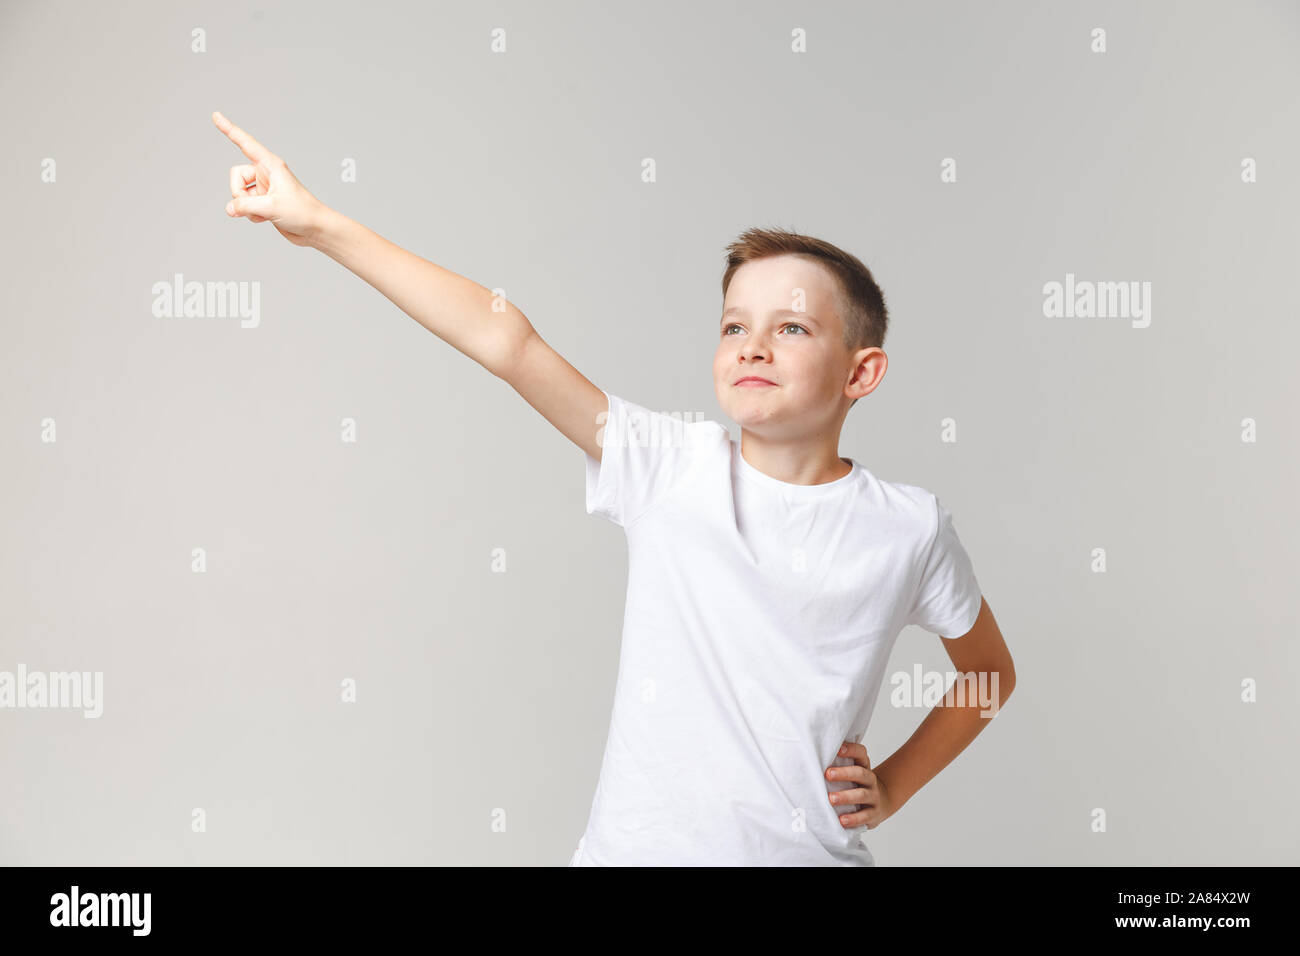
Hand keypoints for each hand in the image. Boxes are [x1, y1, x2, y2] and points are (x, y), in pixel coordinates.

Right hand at [212, 110, 325, 246]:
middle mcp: (265, 172)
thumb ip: (245, 206)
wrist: (314, 229)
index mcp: (270, 165)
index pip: (245, 143)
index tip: (216, 115)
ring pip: (239, 193)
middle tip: (257, 206)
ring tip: (266, 213)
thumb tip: (229, 208)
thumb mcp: (271, 207)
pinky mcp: (263, 201)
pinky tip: (267, 218)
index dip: (229, 129)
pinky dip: (251, 214)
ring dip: (247, 207)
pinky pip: (245, 205)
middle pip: (236, 176)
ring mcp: (263, 187)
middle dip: (239, 194)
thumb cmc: (302, 212)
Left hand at [825, 740, 895, 829]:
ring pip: (862, 795)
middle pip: (860, 773)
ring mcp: (873, 797)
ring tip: (831, 799)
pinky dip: (854, 818)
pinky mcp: (874, 814)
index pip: (860, 753)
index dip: (851, 750)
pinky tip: (842, 820)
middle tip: (828, 774)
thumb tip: (810, 757)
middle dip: (844, 773)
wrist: (880, 803)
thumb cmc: (856, 785)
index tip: (838, 749)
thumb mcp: (850, 772)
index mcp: (863, 766)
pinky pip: (865, 816)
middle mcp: (870, 780)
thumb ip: (836, 765)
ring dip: (846, 797)